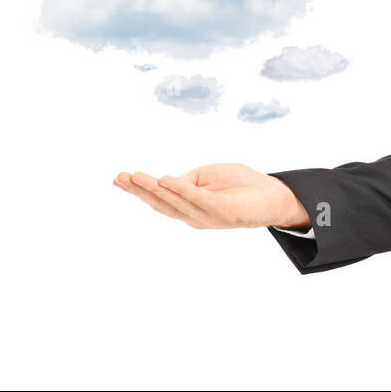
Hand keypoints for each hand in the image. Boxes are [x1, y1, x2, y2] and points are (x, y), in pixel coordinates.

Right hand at [113, 163, 310, 229]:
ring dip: (154, 189)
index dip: (138, 189)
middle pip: (161, 203)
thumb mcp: (207, 176)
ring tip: (136, 177)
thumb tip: (166, 181)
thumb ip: (186, 180)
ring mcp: (207, 215)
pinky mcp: (222, 210)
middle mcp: (194, 216)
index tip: (117, 178)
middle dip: (139, 190)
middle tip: (119, 177)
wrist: (273, 194)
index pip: (159, 199)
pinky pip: (198, 198)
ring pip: (175, 202)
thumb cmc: (241, 185)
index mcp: (188, 208)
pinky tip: (167, 181)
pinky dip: (182, 190)